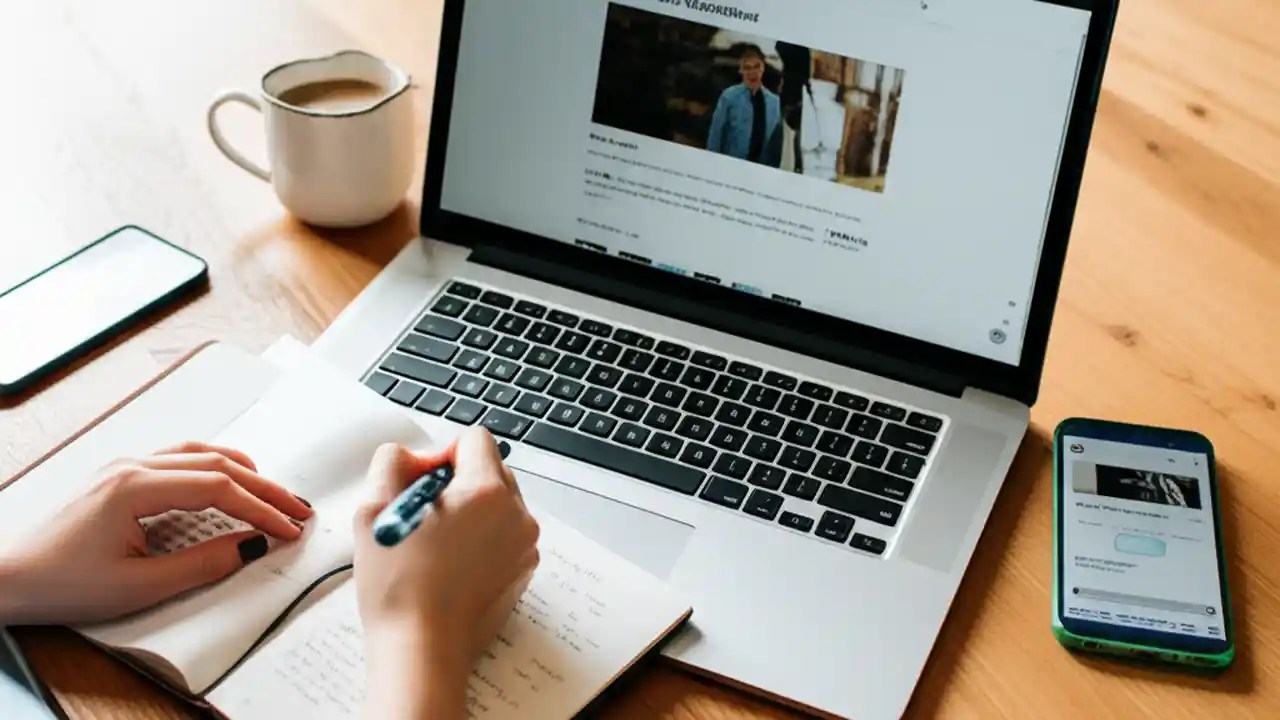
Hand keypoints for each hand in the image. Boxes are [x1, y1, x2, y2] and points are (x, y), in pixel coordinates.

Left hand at [0, 442, 312, 625]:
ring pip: (201, 453)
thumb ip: (202, 564)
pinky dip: (215, 466)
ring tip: (274, 492)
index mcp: (135, 486)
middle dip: (264, 487)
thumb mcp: (138, 586)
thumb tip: (249, 546)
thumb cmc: (60, 583)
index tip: (287, 529)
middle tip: (298, 509)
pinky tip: (230, 478)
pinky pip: (180, 457)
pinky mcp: (121, 476)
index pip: (219, 488)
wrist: (8, 578)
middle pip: (218, 464)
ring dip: (244, 470)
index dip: (261, 509)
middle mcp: (133, 466)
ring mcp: (125, 466)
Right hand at [353, 428, 539, 719]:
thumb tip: (413, 456)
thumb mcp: (374, 508)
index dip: (441, 453)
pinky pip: (504, 536)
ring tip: (433, 543)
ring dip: (469, 511)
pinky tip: (449, 564)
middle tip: (421, 513)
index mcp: (487, 491)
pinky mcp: (522, 572)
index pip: (475, 439)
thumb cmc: (399, 587)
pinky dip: (481, 540)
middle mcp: (517, 515)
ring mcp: (525, 546)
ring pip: (498, 504)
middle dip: (456, 482)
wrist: (421, 650)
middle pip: (491, 470)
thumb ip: (392, 461)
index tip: (420, 482)